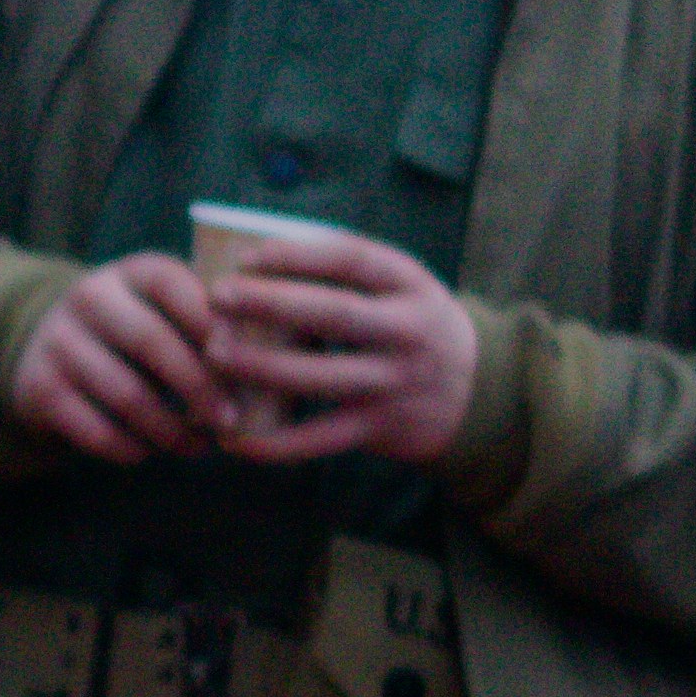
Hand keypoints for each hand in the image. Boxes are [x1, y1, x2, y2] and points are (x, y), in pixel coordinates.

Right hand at [6, 254, 230, 463]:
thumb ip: (215, 325)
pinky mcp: (39, 386)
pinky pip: (94, 429)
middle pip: (150, 341)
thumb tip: (286, 352)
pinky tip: (150, 451)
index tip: (248, 363)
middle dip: (198, 386)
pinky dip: (130, 448)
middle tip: (231, 420)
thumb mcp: (168, 311)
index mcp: (133, 272)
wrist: (49, 349)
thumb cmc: (140, 334)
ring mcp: (58, 341)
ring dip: (170, 429)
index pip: (176, 286)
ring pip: (125, 393)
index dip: (213, 325)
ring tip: (198, 446)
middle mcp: (90, 296)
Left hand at [198, 223, 481, 462]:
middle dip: (269, 303)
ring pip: (319, 377)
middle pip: (333, 314)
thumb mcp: (404, 286)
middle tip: (215, 297)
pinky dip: (275, 442)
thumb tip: (258, 258)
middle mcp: (406, 332)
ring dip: (260, 367)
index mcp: (410, 285)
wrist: (480, 392)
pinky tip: (236, 437)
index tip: (249, 256)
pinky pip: (320, 438)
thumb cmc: (415, 324)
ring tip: (214, 354)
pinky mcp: (381, 428)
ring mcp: (394, 383)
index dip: (297, 254)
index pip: (352, 258)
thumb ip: (349, 273)